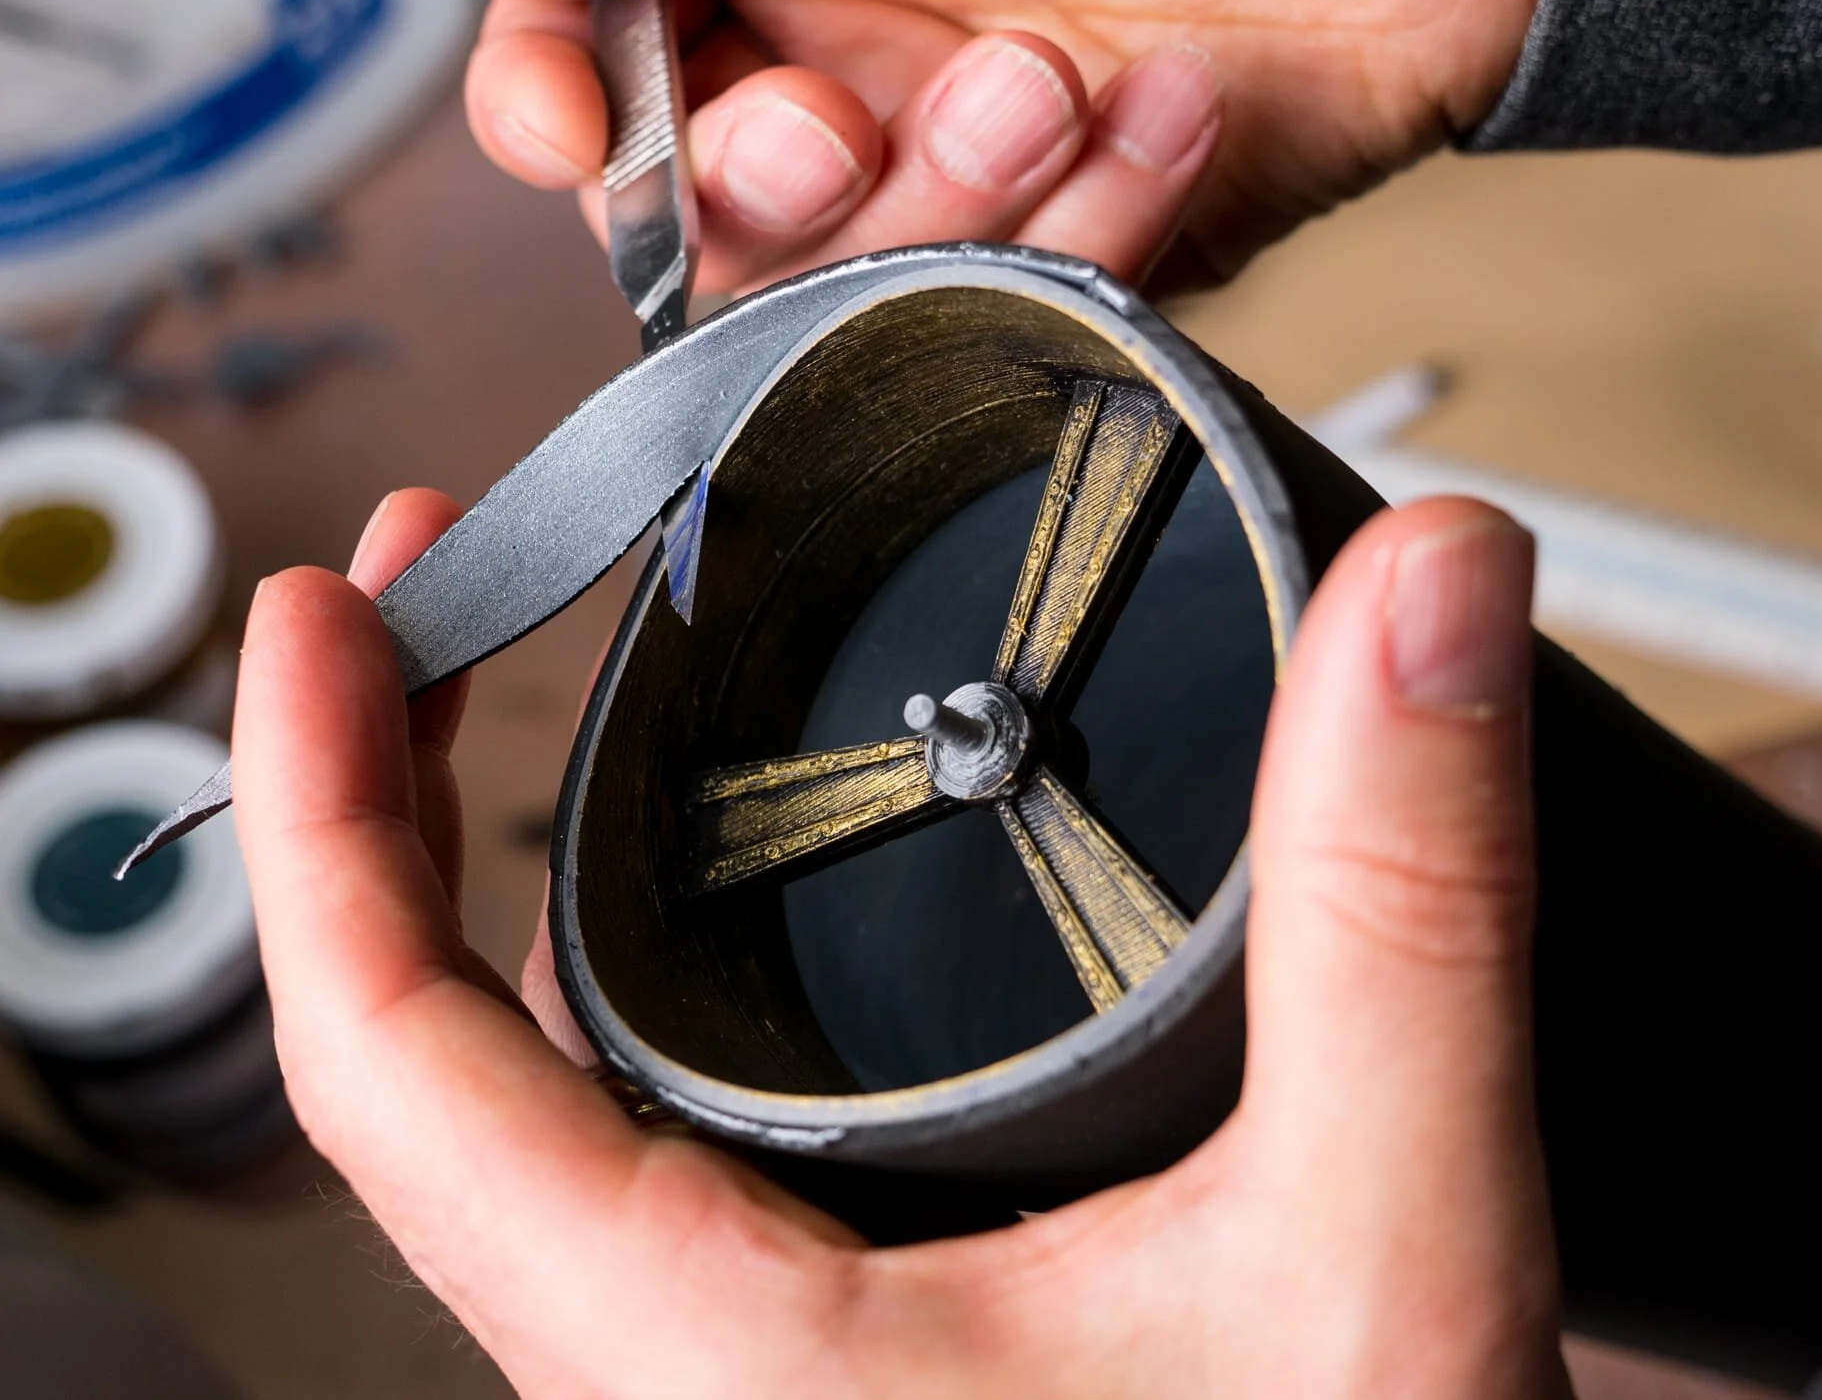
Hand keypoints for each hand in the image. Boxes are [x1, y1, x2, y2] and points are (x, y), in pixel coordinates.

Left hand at [233, 485, 1561, 1396]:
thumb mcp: (1376, 1265)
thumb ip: (1397, 916)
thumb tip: (1417, 596)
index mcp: (706, 1356)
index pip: (384, 1063)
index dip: (316, 804)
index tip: (320, 609)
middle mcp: (675, 1370)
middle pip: (414, 1065)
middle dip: (381, 798)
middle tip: (417, 589)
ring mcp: (739, 1372)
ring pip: (521, 1119)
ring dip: (479, 896)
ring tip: (513, 704)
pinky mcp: (828, 1368)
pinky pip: (638, 1168)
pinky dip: (619, 994)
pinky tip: (716, 915)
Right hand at [405, 0, 1571, 292]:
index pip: (579, 52)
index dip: (555, 103)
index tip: (578, 122)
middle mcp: (835, 48)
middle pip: (688, 212)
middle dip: (754, 186)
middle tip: (835, 117)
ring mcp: (946, 163)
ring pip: (838, 289)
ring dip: (933, 204)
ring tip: (1044, 79)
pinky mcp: (1054, 245)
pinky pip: (998, 309)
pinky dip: (1077, 228)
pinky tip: (1157, 117)